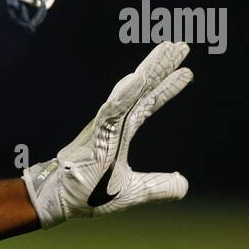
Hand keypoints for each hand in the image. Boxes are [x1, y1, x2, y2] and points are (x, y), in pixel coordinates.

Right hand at [22, 41, 192, 227]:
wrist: (60, 202)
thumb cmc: (90, 193)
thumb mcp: (135, 191)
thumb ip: (159, 186)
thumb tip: (184, 185)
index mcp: (122, 130)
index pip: (149, 103)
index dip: (168, 87)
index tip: (187, 72)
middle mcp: (114, 122)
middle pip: (143, 88)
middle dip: (162, 66)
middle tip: (182, 45)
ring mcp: (104, 125)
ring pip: (130, 90)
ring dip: (149, 70)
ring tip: (166, 49)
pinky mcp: (94, 135)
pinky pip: (111, 110)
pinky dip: (124, 94)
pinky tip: (138, 77)